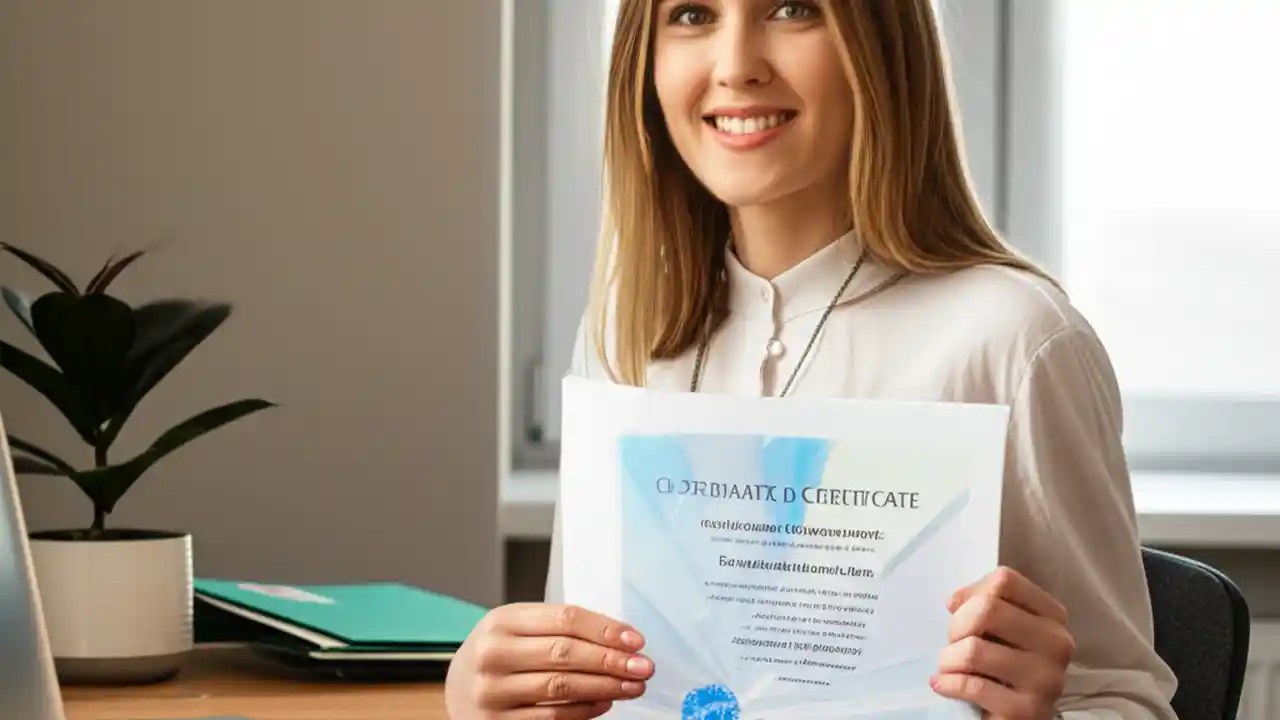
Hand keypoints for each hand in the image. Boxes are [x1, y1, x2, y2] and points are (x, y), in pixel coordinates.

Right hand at [444, 602, 653, 718]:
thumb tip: (619, 639)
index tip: (636, 640)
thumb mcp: (517, 628)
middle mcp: (493, 654)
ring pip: (562, 687)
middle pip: (565, 653)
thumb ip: (558, 628)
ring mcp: (493, 691)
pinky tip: (605, 703)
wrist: (457, 687)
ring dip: (606, 687)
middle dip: (612, 660)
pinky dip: (585, 710)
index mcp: (502, 621)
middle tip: (644, 666)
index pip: (565, 619)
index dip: (605, 629)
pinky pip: (552, 717)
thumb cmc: (499, 652)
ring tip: (633, 686)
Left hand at [931, 567, 1074, 719]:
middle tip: (952, 644)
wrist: (1013, 719)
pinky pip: (972, 686)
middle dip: (956, 626)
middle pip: (988, 608)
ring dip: (948, 659)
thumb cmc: (1001, 668)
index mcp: (1053, 617)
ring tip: (949, 667)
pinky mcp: (1028, 712)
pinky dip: (948, 683)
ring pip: (974, 649)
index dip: (972, 593)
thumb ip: (981, 604)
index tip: (962, 613)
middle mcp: (1058, 644)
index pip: (1004, 580)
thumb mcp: (996, 630)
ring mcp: (1047, 679)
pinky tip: (945, 685)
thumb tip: (955, 601)